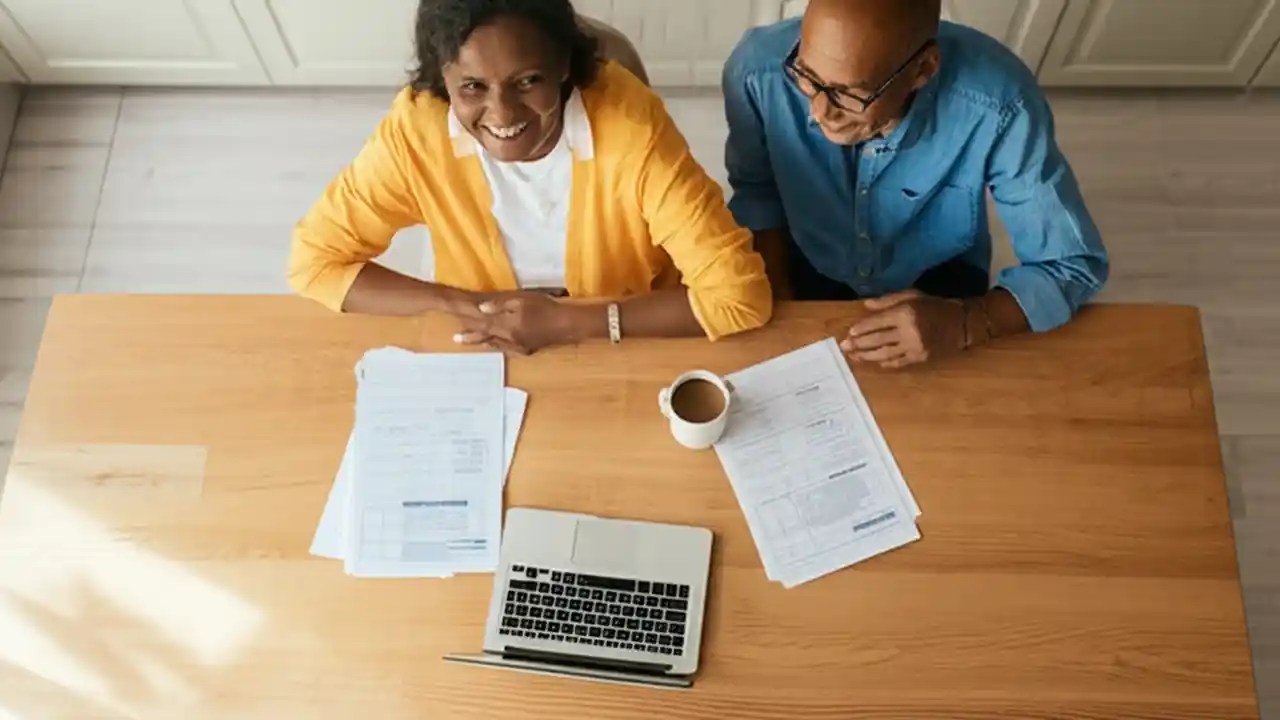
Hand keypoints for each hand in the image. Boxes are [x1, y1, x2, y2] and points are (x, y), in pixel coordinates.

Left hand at [452, 293, 587, 354]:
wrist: (565, 324)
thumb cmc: (544, 307)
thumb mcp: (521, 300)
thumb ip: (499, 305)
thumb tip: (480, 309)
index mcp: (506, 326)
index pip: (483, 326)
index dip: (469, 327)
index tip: (456, 332)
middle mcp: (509, 339)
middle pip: (487, 337)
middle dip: (472, 338)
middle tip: (457, 340)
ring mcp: (518, 346)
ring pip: (496, 344)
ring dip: (484, 342)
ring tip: (473, 341)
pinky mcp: (527, 349)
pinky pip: (507, 348)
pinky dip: (498, 346)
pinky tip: (497, 344)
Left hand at [840, 290, 966, 368]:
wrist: (962, 323)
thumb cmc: (934, 306)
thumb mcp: (912, 296)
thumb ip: (888, 300)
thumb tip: (865, 305)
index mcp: (905, 313)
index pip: (877, 322)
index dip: (861, 328)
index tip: (849, 333)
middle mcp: (908, 331)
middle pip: (877, 339)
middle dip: (858, 344)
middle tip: (844, 348)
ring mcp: (914, 347)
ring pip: (885, 354)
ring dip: (867, 356)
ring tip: (854, 357)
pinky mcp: (920, 358)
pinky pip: (898, 363)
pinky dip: (885, 363)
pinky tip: (875, 362)